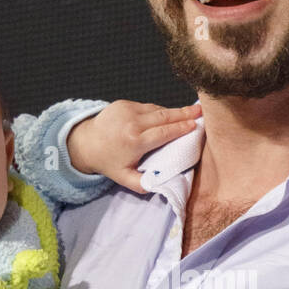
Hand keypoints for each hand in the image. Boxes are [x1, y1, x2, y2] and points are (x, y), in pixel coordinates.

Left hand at [67, 99, 202, 191]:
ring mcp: (127, 110)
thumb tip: (162, 185)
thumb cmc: (109, 162)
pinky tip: (169, 114)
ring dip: (174, 112)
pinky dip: (159, 111)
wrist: (86, 142)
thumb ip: (143, 185)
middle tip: (202, 110)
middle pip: (164, 116)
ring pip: (157, 109)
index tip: (196, 125)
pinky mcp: (124, 103)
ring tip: (191, 111)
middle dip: (184, 113)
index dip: (181, 128)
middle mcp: (132, 122)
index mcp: (134, 141)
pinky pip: (148, 106)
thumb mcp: (124, 179)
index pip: (164, 133)